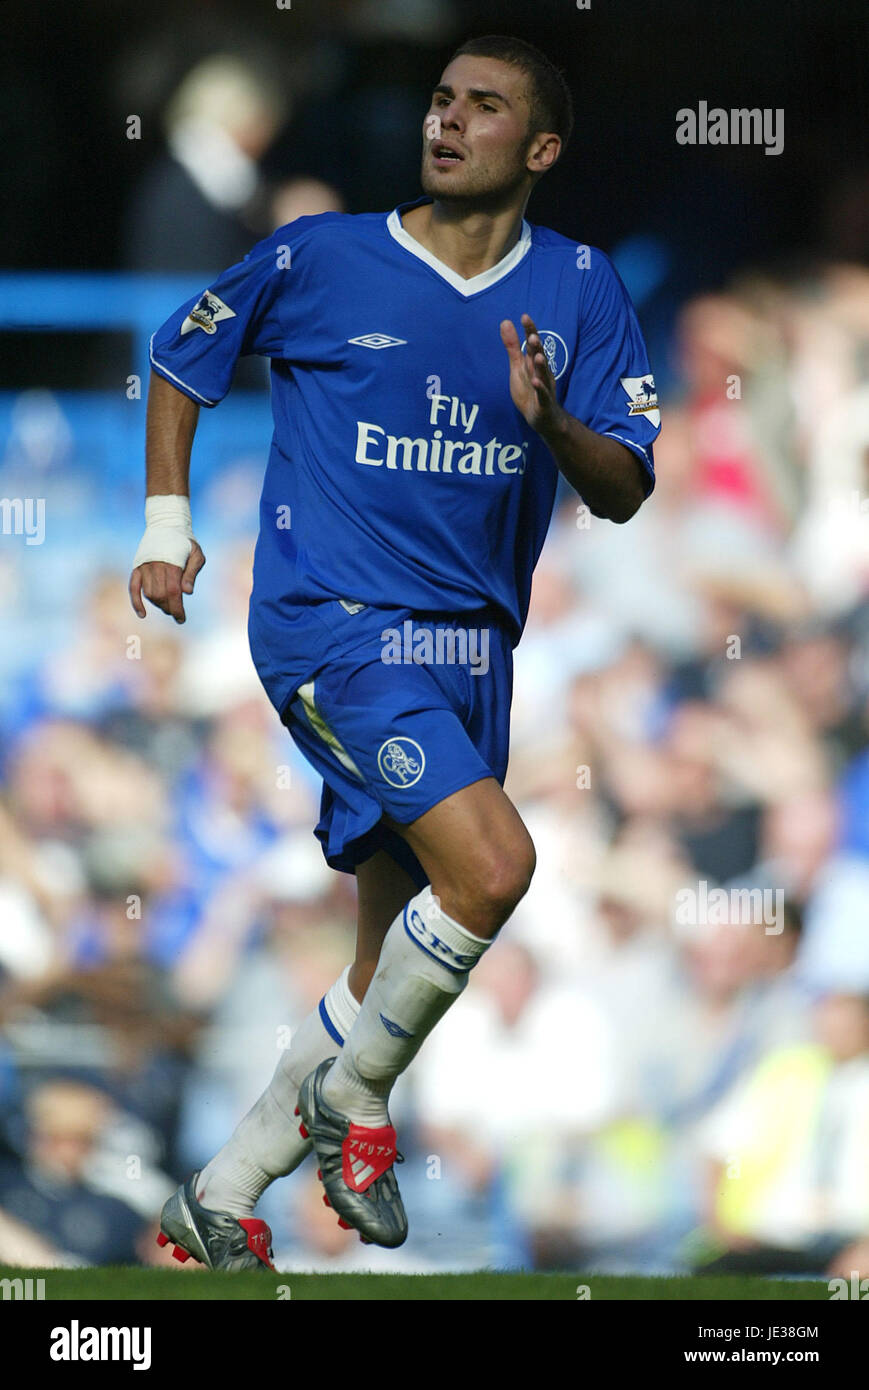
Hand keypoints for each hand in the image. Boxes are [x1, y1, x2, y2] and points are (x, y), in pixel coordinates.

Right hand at [129, 541, 205, 623]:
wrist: (166, 524)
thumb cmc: (186, 543)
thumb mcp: (197, 555)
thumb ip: (192, 573)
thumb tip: (187, 592)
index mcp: (172, 563)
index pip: (173, 591)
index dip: (177, 608)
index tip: (181, 619)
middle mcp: (155, 565)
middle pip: (160, 595)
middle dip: (169, 608)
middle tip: (177, 613)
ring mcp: (144, 566)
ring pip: (149, 594)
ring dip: (159, 605)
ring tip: (168, 607)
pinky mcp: (137, 567)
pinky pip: (133, 587)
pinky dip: (136, 602)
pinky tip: (143, 614)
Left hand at [500, 313, 562, 436]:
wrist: (543, 418)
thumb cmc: (529, 390)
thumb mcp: (517, 367)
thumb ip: (512, 346)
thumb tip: (505, 321)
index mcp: (534, 363)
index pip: (533, 344)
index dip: (530, 331)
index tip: (524, 316)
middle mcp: (542, 372)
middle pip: (540, 356)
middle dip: (537, 346)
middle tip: (532, 335)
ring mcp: (544, 387)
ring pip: (543, 374)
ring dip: (541, 365)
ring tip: (538, 355)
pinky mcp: (544, 403)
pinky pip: (543, 394)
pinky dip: (540, 388)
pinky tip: (535, 381)